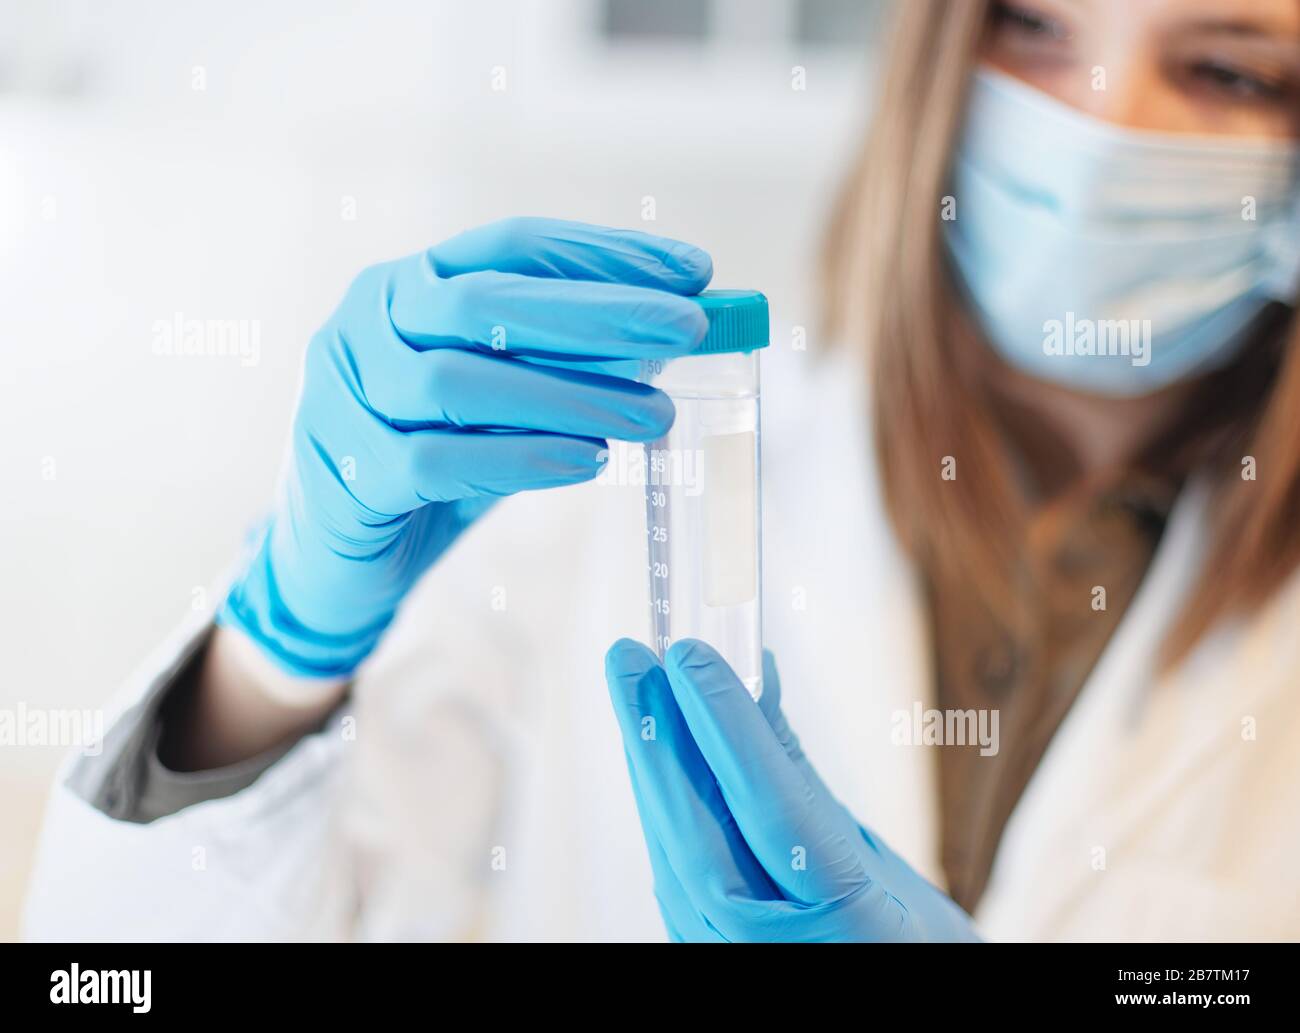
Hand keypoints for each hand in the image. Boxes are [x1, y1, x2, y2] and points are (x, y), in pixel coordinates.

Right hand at [220, 218, 710, 678]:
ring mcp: (344, 395)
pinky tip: (587, 464)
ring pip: (459, 382)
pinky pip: (436, 460)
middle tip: (689, 326)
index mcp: (408, 284)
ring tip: (654, 416)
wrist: (340, 553)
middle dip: (597, 311)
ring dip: (570, 396)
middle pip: (484, 301)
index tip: (693, 270)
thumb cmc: (436, 456)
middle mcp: (367, 323)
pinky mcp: (346, 471)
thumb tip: (678, 332)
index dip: (605, 255)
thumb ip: (566, 361)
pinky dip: (520, 459)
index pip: (512, 246)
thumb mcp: (503, 398)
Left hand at [604, 638, 980, 941]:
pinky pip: (676, 876)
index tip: (691, 656)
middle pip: (698, 836)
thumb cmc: (915, 948)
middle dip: (657, 740)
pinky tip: (651, 757)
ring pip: (677, 855)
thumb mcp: (886, 870)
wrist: (904, 1013)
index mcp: (851, 929)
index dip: (729, 729)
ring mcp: (734, 961)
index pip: (775, 813)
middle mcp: (779, 953)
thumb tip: (757, 675)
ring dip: (650, 768)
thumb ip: (806, 780)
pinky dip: (663, 806)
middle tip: (628, 657)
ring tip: (635, 690)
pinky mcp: (708, 954)